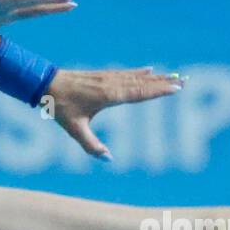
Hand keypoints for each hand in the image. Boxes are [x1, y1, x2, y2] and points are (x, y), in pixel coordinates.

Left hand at [47, 67, 183, 158]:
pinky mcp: (102, 76)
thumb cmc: (59, 107)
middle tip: (184, 81)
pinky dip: (140, 72)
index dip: (157, 91)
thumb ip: (91, 146)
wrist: (45, 84)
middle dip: (164, 83)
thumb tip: (108, 159)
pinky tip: (149, 70)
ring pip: (136, 77)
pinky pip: (126, 73)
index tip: (176, 88)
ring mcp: (107, 78)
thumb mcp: (74, 129)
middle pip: (142, 83)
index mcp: (108, 96)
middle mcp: (111, 84)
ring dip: (156, 77)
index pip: (138, 93)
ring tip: (174, 75)